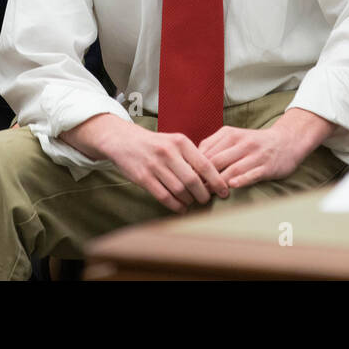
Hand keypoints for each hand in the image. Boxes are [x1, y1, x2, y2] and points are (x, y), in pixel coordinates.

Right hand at [84, 118, 230, 212]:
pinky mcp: (143, 178)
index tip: (224, 192)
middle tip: (207, 200)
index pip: (205, 164)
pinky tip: (180, 207)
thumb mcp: (174, 142)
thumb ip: (191, 157)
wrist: (123, 140)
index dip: (217, 181)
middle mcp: (168, 152)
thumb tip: (211, 178)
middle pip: (193, 181)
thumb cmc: (154, 144)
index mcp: (180, 142)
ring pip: (179, 190)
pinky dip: (175, 206)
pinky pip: (164, 197)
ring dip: (189, 201)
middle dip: (203, 195)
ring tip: (192, 203)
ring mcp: (154, 165)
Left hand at [198, 125, 303, 187]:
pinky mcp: (267, 166)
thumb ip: (214, 145)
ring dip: (218, 183)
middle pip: (216, 160)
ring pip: (232, 169)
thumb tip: (192, 160)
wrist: (286, 141)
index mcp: (229, 134)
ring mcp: (255, 154)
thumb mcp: (233, 136)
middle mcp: (242, 142)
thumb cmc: (254, 143)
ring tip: (208, 194)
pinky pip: (252, 174)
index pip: (206, 151)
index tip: (186, 178)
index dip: (194, 166)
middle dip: (204, 177)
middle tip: (194, 190)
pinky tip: (232, 186)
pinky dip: (241, 180)